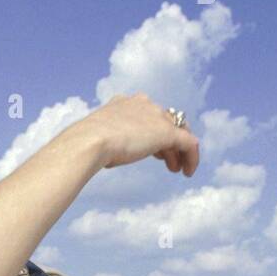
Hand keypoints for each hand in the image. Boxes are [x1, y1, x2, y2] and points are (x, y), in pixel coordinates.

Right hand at [79, 93, 199, 176]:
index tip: (151, 151)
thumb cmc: (85, 143)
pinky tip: (188, 172)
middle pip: (166, 122)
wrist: (89, 141)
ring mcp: (157, 117)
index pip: (148, 115)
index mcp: (125, 103)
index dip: (152, 133)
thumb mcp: (95, 139)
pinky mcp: (167, 132)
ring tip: (176, 169)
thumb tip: (99, 158)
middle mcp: (144, 104)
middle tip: (167, 161)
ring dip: (179, 152)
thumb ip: (103, 142)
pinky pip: (188, 143)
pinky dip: (191, 158)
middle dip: (167, 142)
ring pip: (178, 132)